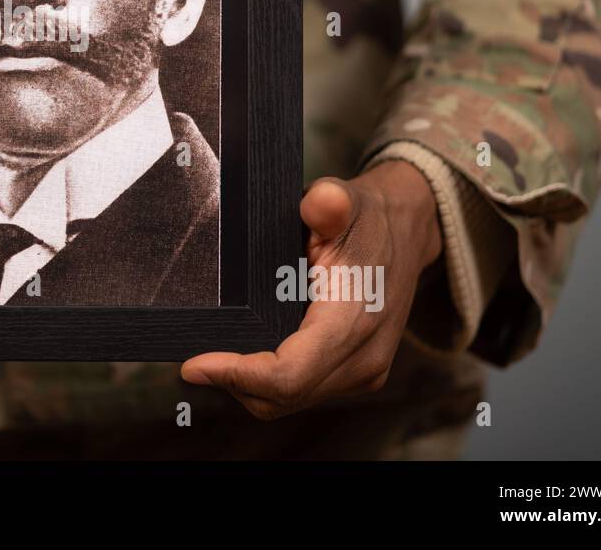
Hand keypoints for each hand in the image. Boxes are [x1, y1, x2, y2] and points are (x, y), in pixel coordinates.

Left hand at [181, 160, 442, 418]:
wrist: (406, 231)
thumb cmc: (369, 218)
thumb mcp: (347, 199)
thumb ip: (330, 204)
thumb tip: (320, 203)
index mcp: (354, 321)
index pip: (288, 374)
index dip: (236, 375)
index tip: (193, 364)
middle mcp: (364, 358)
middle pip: (282, 397)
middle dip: (233, 383)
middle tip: (195, 361)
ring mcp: (363, 371)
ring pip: (290, 401)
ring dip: (249, 386)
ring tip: (216, 357)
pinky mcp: (357, 372)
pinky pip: (302, 392)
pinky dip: (269, 382)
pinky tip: (247, 355)